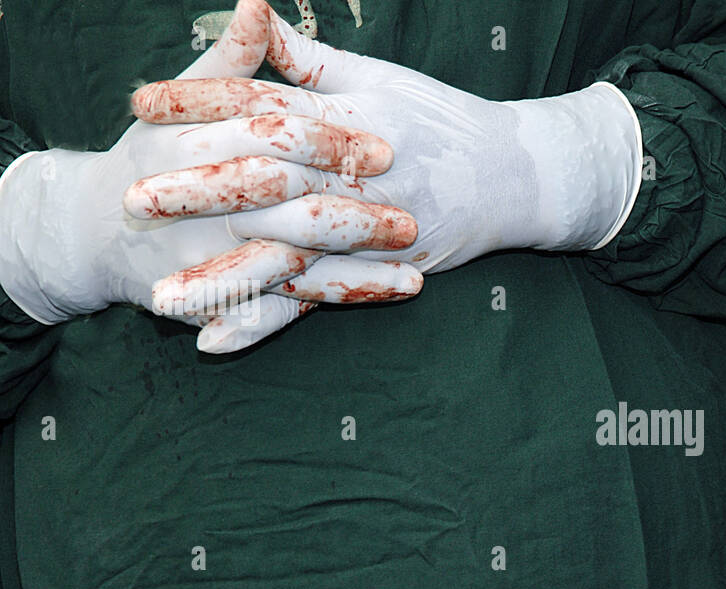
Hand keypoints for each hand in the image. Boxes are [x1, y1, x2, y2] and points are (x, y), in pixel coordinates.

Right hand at [0, 0, 421, 352]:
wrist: (93, 230)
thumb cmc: (151, 154)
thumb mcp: (183, 105)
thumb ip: (229, 62)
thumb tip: (256, 4)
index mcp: (192, 146)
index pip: (271, 141)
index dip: (328, 145)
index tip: (384, 149)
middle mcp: (197, 207)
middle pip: (284, 213)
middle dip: (351, 221)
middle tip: (410, 221)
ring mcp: (205, 259)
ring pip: (290, 271)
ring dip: (355, 279)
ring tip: (415, 277)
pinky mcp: (212, 299)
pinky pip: (274, 313)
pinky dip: (323, 314)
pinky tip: (361, 314)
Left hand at [127, 0, 641, 280]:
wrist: (514, 177)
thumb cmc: (444, 122)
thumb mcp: (381, 80)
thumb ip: (313, 60)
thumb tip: (256, 15)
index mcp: (346, 121)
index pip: (261, 106)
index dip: (198, 101)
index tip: (138, 102)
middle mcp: (353, 176)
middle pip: (264, 184)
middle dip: (197, 194)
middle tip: (133, 200)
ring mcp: (365, 230)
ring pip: (283, 255)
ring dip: (220, 279)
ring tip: (158, 297)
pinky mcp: (375, 270)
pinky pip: (311, 302)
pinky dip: (265, 323)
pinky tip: (215, 342)